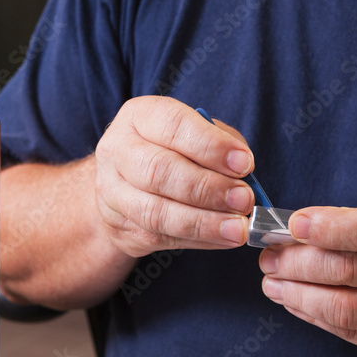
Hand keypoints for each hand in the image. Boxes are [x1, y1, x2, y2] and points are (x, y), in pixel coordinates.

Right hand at [95, 96, 254, 257]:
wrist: (126, 184)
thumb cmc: (172, 152)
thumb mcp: (196, 133)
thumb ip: (222, 145)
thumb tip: (245, 173)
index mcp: (139, 116)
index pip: (173, 125)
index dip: (211, 145)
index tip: (244, 164)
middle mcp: (117, 150)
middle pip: (159, 171)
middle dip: (208, 188)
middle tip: (243, 199)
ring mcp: (112, 192)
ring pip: (156, 212)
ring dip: (204, 223)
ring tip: (238, 228)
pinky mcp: (119, 227)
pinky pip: (160, 238)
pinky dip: (198, 240)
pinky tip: (223, 238)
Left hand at [259, 201, 356, 355]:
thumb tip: (299, 229)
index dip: (330, 228)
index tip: (294, 225)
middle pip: (349, 272)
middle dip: (298, 264)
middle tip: (270, 256)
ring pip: (343, 309)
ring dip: (298, 295)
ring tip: (273, 281)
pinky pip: (348, 332)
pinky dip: (314, 316)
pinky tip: (296, 301)